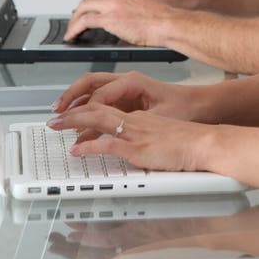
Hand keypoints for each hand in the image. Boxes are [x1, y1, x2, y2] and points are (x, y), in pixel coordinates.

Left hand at [47, 102, 211, 172]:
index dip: (86, 110)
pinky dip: (89, 146)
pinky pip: (108, 144)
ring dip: (74, 123)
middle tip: (54, 119)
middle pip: (97, 109)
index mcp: (139, 116)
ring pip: (98, 121)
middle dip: (72, 113)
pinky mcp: (138, 149)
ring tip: (56, 126)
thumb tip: (132, 145)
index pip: (106, 108)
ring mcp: (135, 133)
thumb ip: (144, 137)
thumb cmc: (188, 140)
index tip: (71, 115)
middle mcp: (134, 121)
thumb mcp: (161, 133)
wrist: (204, 142)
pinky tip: (77, 150)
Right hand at [52, 70, 199, 120]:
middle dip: (70, 97)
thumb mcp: (159, 118)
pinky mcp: (128, 98)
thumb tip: (110, 132)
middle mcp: (127, 82)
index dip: (85, 111)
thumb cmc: (184, 108)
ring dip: (76, 102)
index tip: (72, 124)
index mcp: (132, 82)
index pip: (99, 95)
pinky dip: (88, 109)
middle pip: (89, 84)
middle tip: (56, 112)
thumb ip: (133, 124)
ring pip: (93, 91)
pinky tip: (81, 121)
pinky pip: (102, 101)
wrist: (201, 106)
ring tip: (61, 116)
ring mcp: (126, 89)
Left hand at [65, 0, 179, 43]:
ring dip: (75, 21)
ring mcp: (113, 4)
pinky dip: (75, 28)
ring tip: (71, 31)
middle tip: (75, 23)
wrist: (170, 24)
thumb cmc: (164, 20)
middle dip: (79, 12)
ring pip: (84, 8)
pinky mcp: (110, 18)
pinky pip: (85, 21)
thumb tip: (124, 20)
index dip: (90, 4)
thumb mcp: (146, 5)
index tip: (87, 12)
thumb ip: (132, 7)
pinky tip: (72, 36)